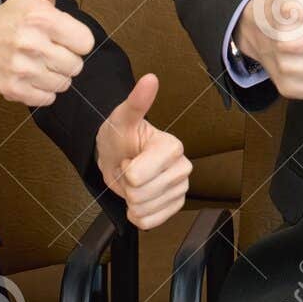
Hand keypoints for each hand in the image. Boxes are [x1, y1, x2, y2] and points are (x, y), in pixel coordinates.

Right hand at [0, 0, 93, 106]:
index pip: (86, 42)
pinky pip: (47, 98)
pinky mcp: (13, 90)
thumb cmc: (9, 18)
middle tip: (48, 49)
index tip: (61, 35)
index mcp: (40, 18)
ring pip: (64, 83)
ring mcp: (21, 68)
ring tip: (39, 62)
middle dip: (66, 59)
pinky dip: (43, 91)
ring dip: (55, 76)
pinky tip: (30, 76)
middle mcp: (30, 43)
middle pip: (76, 65)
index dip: (76, 40)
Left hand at [97, 74, 192, 229]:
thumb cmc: (120, 136)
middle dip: (126, 185)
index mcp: (172, 147)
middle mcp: (183, 167)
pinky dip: (137, 214)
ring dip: (130, 199)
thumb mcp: (122, 119)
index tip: (129, 155)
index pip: (137, 176)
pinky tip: (139, 197)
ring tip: (134, 180)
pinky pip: (149, 222)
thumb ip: (137, 101)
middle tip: (129, 167)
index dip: (125, 170)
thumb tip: (150, 79)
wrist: (119, 156)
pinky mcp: (175, 206)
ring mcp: (180, 189)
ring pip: (143, 209)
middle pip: (139, 195)